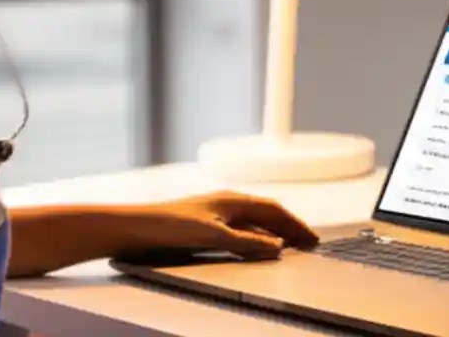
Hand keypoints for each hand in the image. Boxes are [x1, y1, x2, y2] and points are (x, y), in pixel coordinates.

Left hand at [117, 191, 319, 260]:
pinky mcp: (204, 226)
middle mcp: (225, 203)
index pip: (273, 209)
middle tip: (308, 244)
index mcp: (231, 199)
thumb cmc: (170, 226)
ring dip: (273, 234)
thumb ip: (246, 241)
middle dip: (288, 227)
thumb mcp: (213, 234)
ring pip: (253, 223)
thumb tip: (278, 246)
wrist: (136, 227)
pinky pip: (239, 231)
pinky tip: (256, 249)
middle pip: (265, 214)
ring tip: (289, 247)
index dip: (294, 223)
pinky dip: (255, 239)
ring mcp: (215, 213)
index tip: (312, 238)